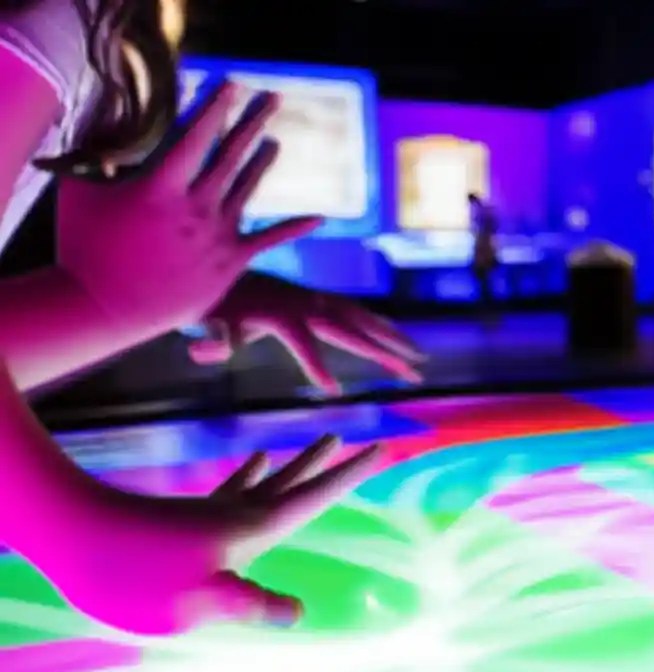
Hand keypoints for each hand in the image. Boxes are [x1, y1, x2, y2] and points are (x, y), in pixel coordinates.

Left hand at [47, 435, 382, 635]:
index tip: (384, 449)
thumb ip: (250, 603)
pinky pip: (232, 489)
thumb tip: (300, 613)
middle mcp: (238, 515)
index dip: (351, 475)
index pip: (314, 498)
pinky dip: (250, 475)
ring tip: (318, 442)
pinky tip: (254, 464)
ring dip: (296, 464)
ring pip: (267, 482)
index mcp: (252, 531)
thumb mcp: (198, 600)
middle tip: (360, 442)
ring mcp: (212, 513)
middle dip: (330, 466)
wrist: (75, 535)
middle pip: (295, 484)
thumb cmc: (135, 575)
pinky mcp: (188, 518)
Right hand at [55, 83, 321, 339]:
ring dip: (262, 163)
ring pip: (248, 189)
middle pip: (231, 155)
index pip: (196, 135)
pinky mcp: (230, 262)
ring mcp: (217, 234)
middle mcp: (197, 205)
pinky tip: (318, 216)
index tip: (234, 85)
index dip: (216, 107)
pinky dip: (294, 227)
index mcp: (161, 185)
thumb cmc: (83, 248)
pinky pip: (268, 239)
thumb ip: (94, 156)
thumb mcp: (80, 191)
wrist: (101, 309)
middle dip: (252, 123)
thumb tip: (101, 122)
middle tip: (274, 99)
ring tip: (275, 142)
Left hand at [189, 273, 425, 392]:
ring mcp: (320, 300)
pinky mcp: (322, 298)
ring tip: (419, 357)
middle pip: (354, 331)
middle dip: (385, 352)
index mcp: (283, 315)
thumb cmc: (219, 302)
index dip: (317, 368)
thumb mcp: (212, 319)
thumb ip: (213, 338)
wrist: (225, 265)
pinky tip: (397, 338)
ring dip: (393, 338)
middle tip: (414, 372)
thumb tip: (202, 351)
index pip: (305, 345)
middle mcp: (309, 306)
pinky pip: (359, 313)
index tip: (333, 392)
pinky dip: (382, 326)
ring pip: (365, 320)